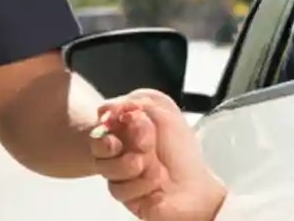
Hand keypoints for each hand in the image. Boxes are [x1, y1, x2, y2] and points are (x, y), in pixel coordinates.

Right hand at [91, 89, 227, 220]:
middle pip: (97, 143)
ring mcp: (119, 170)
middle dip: (115, 143)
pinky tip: (155, 183)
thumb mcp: (165, 111)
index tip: (124, 118)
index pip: (104, 117)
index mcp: (128, 124)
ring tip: (155, 166)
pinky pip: (117, 188)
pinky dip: (140, 184)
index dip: (109, 118)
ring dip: (133, 165)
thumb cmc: (182, 149)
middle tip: (143, 143)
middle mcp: (121, 146)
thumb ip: (136, 101)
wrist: (195, 187)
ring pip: (105, 166)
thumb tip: (109, 108)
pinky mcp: (122, 192)